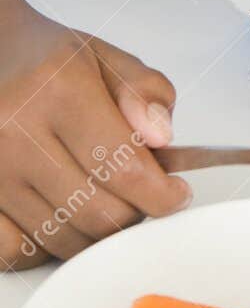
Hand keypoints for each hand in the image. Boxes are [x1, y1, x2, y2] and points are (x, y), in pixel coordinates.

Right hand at [0, 0, 190, 267]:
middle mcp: (15, 132)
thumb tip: (160, 136)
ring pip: (62, 239)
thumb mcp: (103, 58)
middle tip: (137, 195)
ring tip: (96, 197)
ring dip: (92, 231)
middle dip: (132, 213)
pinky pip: (16, 250)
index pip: (125, 169)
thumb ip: (143, 92)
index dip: (162, 194)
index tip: (175, 195)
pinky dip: (42, 245)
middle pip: (98, 214)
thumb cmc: (41, 62)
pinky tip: (54, 213)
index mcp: (58, 89)